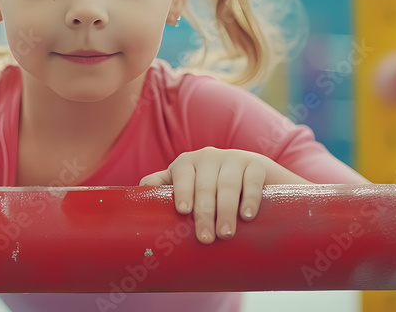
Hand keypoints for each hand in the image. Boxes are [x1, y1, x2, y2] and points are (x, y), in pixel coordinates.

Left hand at [139, 147, 309, 243]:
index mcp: (186, 163)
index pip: (181, 174)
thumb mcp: (185, 183)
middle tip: (206, 238)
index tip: (183, 211)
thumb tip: (141, 190)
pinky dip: (249, 199)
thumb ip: (163, 185)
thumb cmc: (208, 184)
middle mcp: (208, 157)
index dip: (182, 191)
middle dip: (205, 213)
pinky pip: (252, 181)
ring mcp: (233, 159)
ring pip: (227, 185)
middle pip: (205, 186)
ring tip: (225, 234)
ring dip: (226, 211)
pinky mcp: (255, 164)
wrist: (249, 173)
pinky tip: (247, 216)